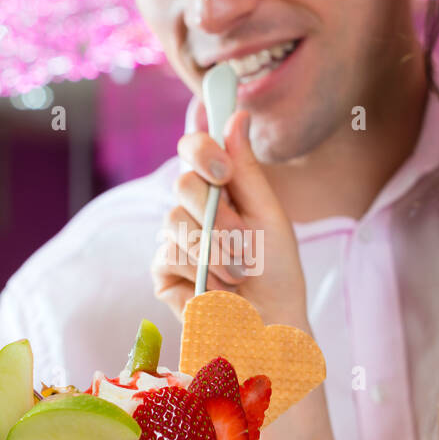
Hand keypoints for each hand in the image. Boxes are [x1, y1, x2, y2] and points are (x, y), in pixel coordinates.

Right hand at [152, 108, 309, 330]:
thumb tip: (238, 115)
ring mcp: (173, 239)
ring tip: (240, 273)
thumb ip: (247, 169)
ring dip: (216, 249)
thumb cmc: (276, 272)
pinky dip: (201, 271)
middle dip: (218, 215)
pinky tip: (219, 289)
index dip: (201, 148)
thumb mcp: (268, 215)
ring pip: (175, 221)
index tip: (222, 170)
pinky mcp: (162, 271)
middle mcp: (191, 208)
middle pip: (182, 182)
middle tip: (245, 241)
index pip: (194, 148)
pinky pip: (169, 254)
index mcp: (218, 188)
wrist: (271, 324)